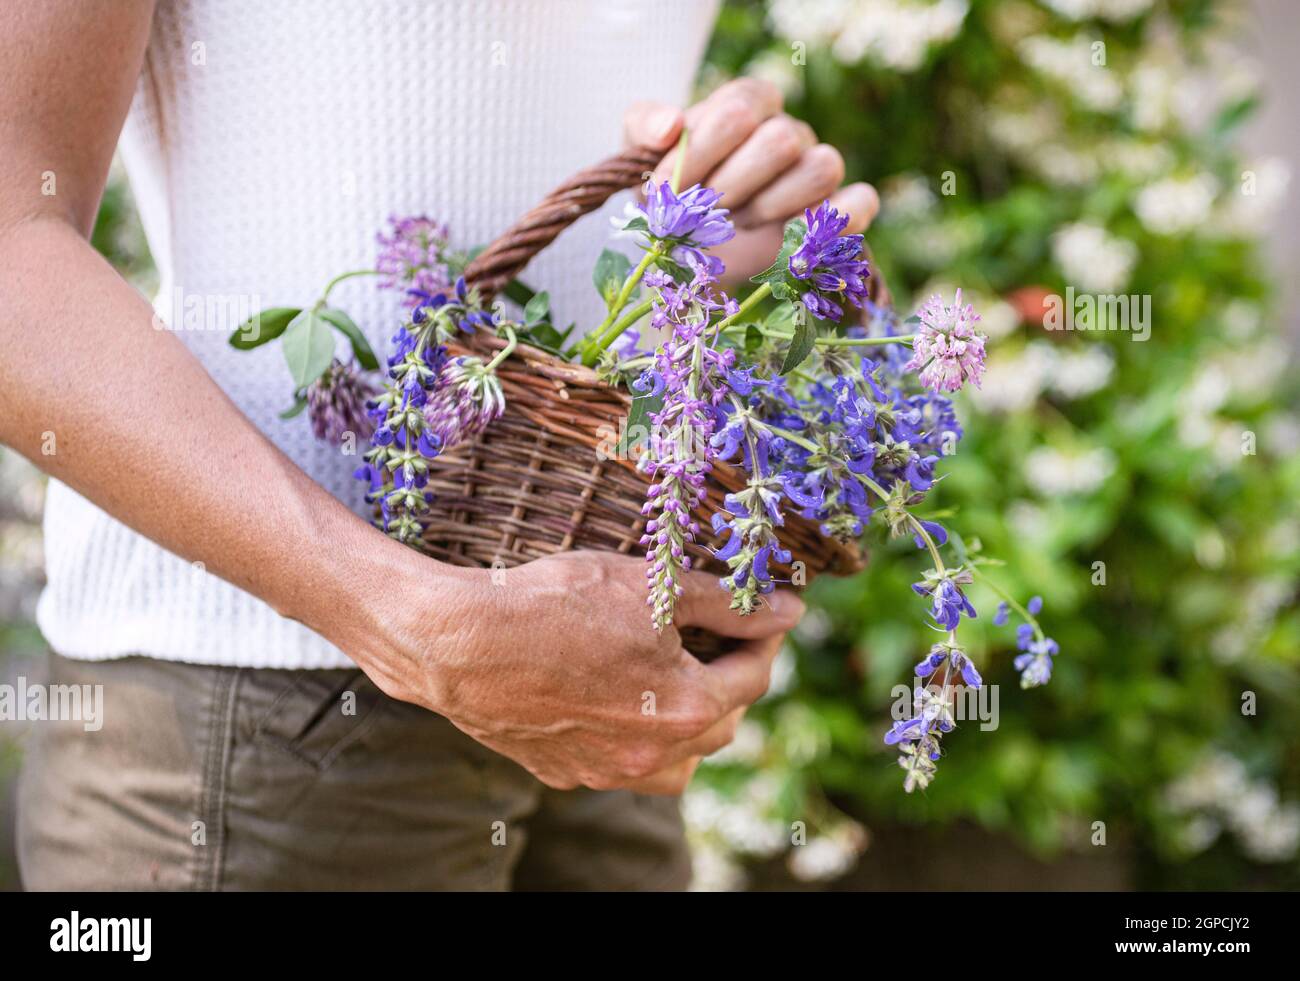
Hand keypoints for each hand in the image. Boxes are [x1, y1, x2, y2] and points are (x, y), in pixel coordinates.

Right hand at [357, 550, 801, 795]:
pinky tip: (617, 698)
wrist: (460, 644)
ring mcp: (607, 770)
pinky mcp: (567, 772)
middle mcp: (654, 753)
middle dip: (731, 679)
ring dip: (691, 723)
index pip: (755, 674)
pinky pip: (623, 764)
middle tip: (718, 636)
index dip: (765, 635)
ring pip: (679, 761)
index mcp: (686, 708)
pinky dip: (637, 736)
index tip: (762, 610)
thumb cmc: (556, 605)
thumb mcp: (651, 587)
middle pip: (723, 723)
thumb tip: (788, 610)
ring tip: (675, 678)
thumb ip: (728, 604)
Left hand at [623, 78, 879, 288]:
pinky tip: (792, 241)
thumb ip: (645, 125)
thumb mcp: (642, 155)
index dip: (703, 150)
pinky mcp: (834, 214)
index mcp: (748, 104)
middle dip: (732, 185)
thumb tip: (671, 126)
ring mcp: (815, 170)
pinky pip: (860, 203)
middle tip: (702, 212)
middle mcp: (788, 132)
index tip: (667, 188)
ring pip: (823, 167)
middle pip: (782, 139)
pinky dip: (836, 221)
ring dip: (771, 205)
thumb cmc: (670, 192)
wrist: (688, 247)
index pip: (741, 107)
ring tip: (736, 224)